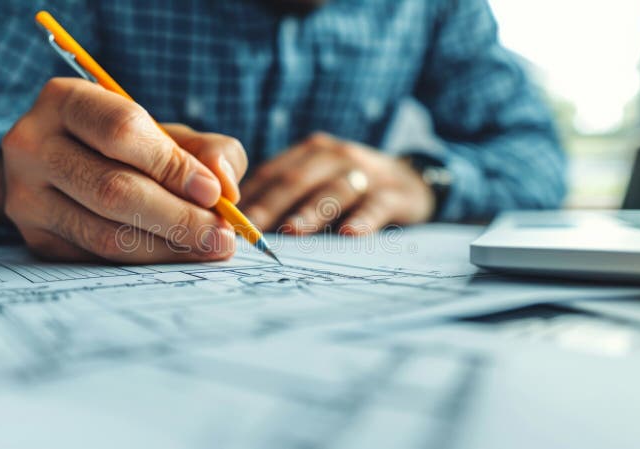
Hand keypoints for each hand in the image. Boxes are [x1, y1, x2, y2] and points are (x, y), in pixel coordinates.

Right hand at [0, 78, 247, 262]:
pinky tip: (178, 257)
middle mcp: (33, 145)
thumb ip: (207, 149)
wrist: (57, 168)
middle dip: (179, 217)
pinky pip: (99, 259)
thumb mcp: (163, 133)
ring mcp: (26, 197)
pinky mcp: (36, 239)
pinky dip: (147, 261)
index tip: (213, 192)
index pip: (122, 131)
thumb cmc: (123, 147)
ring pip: (106, 233)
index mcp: (65, 101)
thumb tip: (225, 186)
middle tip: (223, 236)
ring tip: (210, 249)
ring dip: (168, 247)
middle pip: (114, 189)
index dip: (173, 165)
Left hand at [240, 132, 434, 235]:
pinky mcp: (396, 192)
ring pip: (334, 190)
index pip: (272, 173)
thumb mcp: (318, 184)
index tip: (226, 221)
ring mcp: (367, 172)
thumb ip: (285, 199)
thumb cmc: (350, 190)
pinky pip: (377, 204)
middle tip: (249, 230)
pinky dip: (363, 219)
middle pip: (297, 180)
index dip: (248, 196)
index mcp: (310, 152)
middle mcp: (336, 156)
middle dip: (270, 206)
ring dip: (311, 212)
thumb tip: (237, 231)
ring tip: (291, 232)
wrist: (413, 181)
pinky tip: (348, 235)